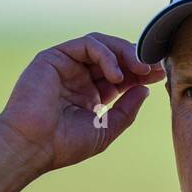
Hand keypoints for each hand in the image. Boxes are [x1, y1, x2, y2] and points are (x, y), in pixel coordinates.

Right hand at [0, 32, 166, 173]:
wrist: (32, 146)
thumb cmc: (64, 144)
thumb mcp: (106, 129)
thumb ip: (126, 110)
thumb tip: (145, 89)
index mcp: (90, 94)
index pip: (120, 75)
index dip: (141, 73)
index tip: (159, 75)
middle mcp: (78, 77)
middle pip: (113, 56)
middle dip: (136, 59)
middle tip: (154, 68)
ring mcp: (66, 65)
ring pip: (101, 44)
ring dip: (124, 53)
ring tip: (140, 68)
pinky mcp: (54, 57)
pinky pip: (87, 44)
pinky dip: (106, 55)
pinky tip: (116, 74)